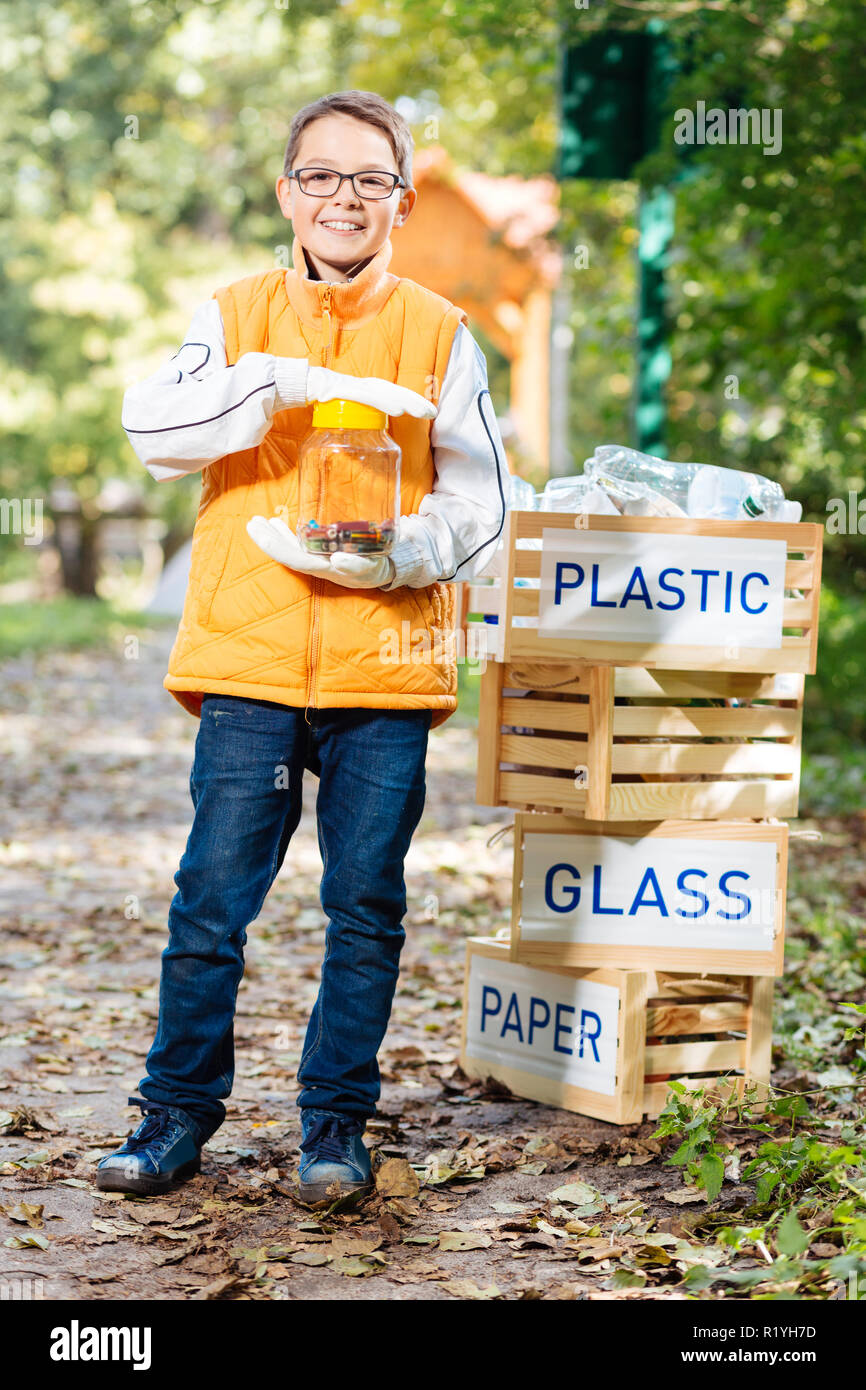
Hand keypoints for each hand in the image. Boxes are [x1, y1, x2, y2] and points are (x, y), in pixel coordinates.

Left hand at [246, 515, 394, 588]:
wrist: (378, 571)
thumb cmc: (374, 569)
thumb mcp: (370, 569)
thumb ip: (356, 566)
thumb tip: (339, 560)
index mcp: (322, 568)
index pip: (294, 558)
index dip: (276, 547)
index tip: (262, 534)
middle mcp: (314, 563)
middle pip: (285, 552)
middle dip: (267, 538)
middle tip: (252, 522)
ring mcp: (314, 557)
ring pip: (288, 546)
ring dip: (272, 534)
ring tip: (257, 520)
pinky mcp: (318, 550)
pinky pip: (297, 542)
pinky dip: (285, 532)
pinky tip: (276, 522)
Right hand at [307, 365, 435, 419]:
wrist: (297, 385)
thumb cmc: (322, 399)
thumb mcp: (344, 410)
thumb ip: (358, 418)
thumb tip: (372, 434)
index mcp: (367, 390)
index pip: (394, 395)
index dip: (413, 401)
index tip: (431, 412)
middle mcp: (364, 386)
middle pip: (394, 392)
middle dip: (415, 401)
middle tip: (433, 412)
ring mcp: (354, 386)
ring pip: (384, 393)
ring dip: (403, 401)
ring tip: (420, 411)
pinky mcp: (343, 388)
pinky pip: (367, 396)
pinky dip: (382, 402)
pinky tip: (397, 410)